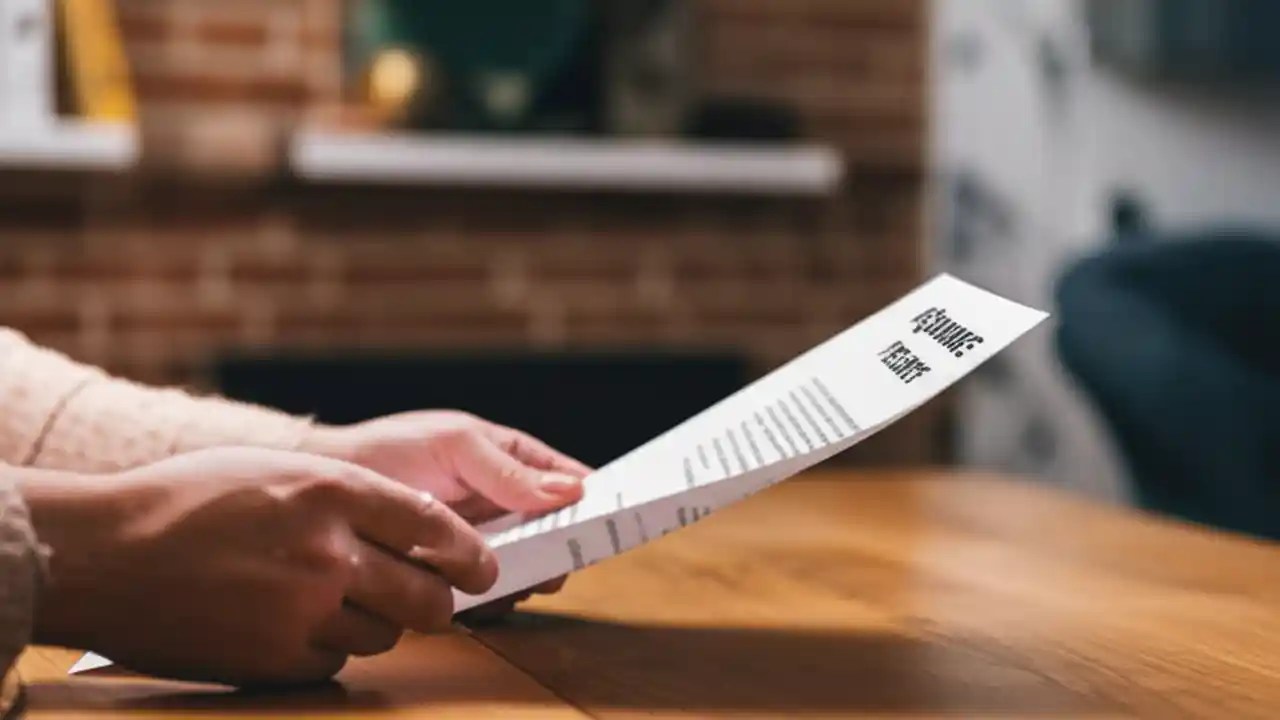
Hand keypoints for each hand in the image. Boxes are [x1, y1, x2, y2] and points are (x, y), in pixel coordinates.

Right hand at [20, 447, 495, 686]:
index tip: (483, 567)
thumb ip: (347, 496)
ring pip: (386, 634)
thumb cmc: (185, 501)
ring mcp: (301, 610)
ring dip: (379, 623)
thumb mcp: (277, 468)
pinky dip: (329, 648)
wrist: (102, 554)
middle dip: (440, 601)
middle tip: (436, 600)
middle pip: (426, 595)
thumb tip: (411, 528)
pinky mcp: (275, 659)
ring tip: (341, 603)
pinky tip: (295, 626)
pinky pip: (336, 662)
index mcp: (331, 491)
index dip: (469, 551)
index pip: (433, 526)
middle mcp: (326, 551)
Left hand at [303, 411, 590, 609]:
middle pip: (558, 533)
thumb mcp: (456, 445)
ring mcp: (485, 541)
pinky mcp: (458, 576)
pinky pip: (492, 595)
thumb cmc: (393, 449)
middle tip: (555, 560)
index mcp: (515, 461)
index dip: (598, 499)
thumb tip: (573, 488)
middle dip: (562, 549)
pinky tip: (477, 594)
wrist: (332, 487)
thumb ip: (510, 471)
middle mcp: (507, 505)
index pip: (572, 481)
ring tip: (513, 577)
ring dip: (528, 577)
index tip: (617, 516)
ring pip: (530, 568)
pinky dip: (492, 600)